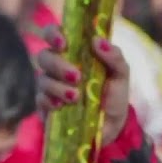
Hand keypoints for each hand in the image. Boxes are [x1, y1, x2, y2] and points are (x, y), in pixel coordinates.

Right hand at [35, 25, 130, 145]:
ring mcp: (49, 86)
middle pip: (44, 56)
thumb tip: (97, 40)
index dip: (53, 34)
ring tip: (76, 97)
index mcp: (73, 53)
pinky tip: (61, 106)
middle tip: (77, 76)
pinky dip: (50, 101)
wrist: (112, 127)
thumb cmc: (114, 95)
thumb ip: (114, 56)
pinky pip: (40, 99)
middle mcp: (57, 66)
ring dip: (58, 87)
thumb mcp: (121, 75)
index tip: (63, 43)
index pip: (54, 34)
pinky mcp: (45, 106)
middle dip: (58, 65)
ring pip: (42, 79)